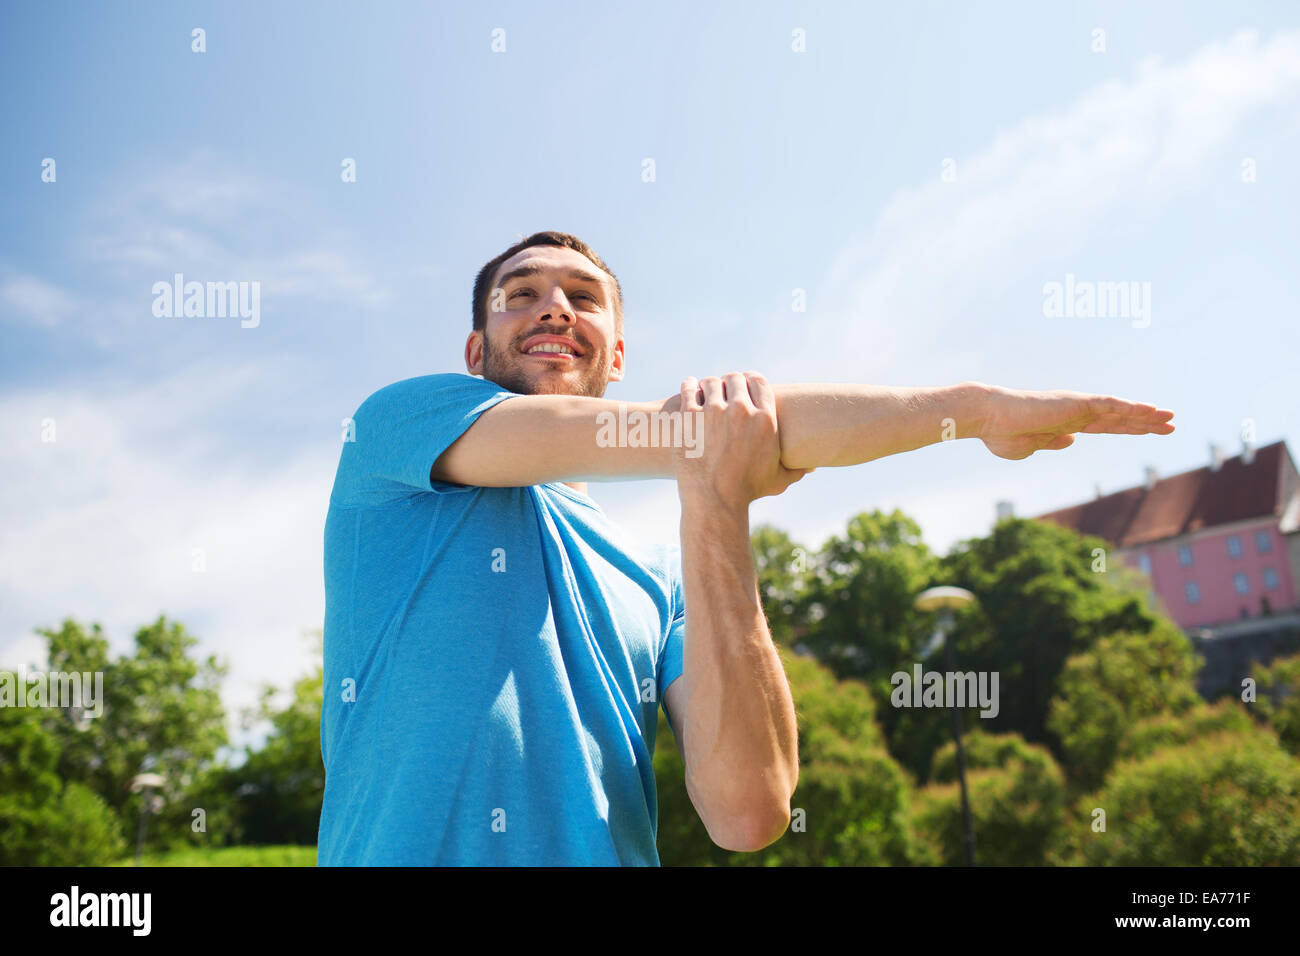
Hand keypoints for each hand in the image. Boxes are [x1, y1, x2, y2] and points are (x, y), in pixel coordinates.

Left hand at [675, 372, 811, 510]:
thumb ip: (797, 469)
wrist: (715, 501)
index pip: (758, 381)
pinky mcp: (690, 417)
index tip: (743, 386)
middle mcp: (740, 410)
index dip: (750, 380)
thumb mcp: (778, 479)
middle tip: (723, 390)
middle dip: (729, 383)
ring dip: (709, 385)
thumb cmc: (748, 491)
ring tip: (705, 391)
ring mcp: (713, 412)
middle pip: (734, 379)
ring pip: (711, 382)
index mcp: (765, 419)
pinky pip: (688, 388)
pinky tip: (690, 387)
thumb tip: (813, 467)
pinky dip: (689, 385)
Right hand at [978, 384, 1174, 460]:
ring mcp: (1076, 407)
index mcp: (1065, 425)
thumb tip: (1071, 440)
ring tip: (1170, 417)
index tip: (1149, 432)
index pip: (1106, 426)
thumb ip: (1051, 443)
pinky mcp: (1074, 403)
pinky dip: (1130, 406)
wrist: (987, 418)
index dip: (1129, 429)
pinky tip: (1150, 409)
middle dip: (1145, 422)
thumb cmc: (999, 434)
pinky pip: (1109, 404)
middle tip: (1171, 424)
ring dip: (1146, 414)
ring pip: (1119, 410)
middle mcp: (1074, 413)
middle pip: (1119, 418)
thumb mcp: (1029, 446)